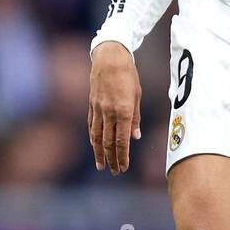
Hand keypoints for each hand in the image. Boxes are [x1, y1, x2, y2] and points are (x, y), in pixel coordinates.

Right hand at [88, 41, 140, 174]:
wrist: (109, 57)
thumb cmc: (128, 74)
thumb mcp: (138, 95)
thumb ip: (136, 118)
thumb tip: (135, 137)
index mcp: (124, 111)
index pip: (122, 140)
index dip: (123, 156)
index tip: (124, 167)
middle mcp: (109, 112)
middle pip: (109, 142)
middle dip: (112, 159)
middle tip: (115, 172)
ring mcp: (98, 109)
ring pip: (97, 136)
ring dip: (99, 153)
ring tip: (102, 166)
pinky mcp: (91, 104)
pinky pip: (91, 125)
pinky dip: (93, 138)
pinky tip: (94, 146)